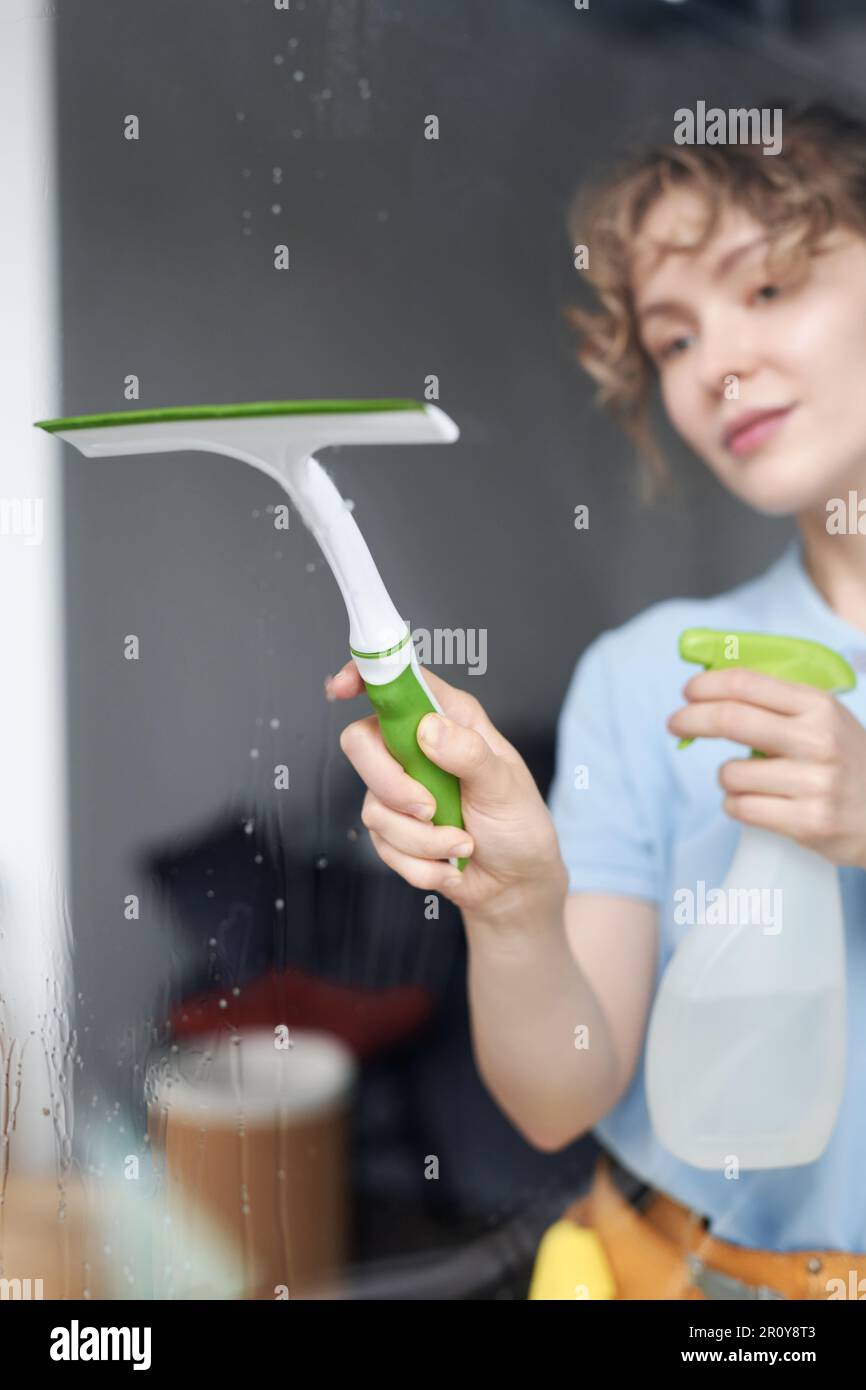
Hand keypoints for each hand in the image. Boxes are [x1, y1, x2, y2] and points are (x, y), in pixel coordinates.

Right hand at [324, 660, 566, 915]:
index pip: (397, 683)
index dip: (364, 677)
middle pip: (361, 743)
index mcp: (448, 718)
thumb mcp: (505, 784)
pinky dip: (421, 863)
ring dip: (422, 839)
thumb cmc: (517, 822)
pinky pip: (382, 845)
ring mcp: (399, 789)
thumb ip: (469, 753)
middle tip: (431, 809)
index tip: (341, 688)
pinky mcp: (392, 829)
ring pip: (373, 806)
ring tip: (462, 843)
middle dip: (392, 786)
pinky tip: (448, 863)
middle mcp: (416, 748)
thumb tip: (428, 728)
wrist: (514, 882)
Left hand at [667, 666, 865, 867]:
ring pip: (730, 773)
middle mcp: (818, 741)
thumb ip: (778, 704)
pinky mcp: (808, 823)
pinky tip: (756, 803)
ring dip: (726, 776)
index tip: (688, 692)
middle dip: (691, 719)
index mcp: (819, 707)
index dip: (706, 685)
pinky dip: (737, 805)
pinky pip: (740, 808)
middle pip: (729, 720)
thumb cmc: (847, 762)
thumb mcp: (826, 720)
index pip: (746, 683)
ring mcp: (814, 784)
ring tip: (749, 780)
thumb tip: (712, 690)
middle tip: (676, 724)